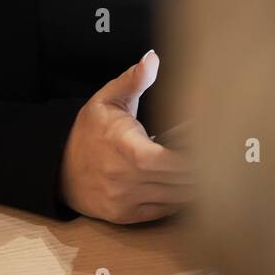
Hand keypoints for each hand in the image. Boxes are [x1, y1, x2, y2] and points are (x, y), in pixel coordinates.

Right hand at [58, 50, 193, 222]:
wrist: (56, 168)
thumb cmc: (88, 131)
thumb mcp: (108, 99)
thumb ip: (133, 79)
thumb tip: (152, 57)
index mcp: (128, 149)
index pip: (173, 160)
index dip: (196, 154)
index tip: (210, 139)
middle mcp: (127, 180)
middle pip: (181, 181)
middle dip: (203, 167)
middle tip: (218, 150)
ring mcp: (127, 201)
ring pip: (176, 198)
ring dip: (195, 183)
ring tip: (208, 164)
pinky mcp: (126, 216)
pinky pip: (164, 211)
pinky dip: (180, 198)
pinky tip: (189, 181)